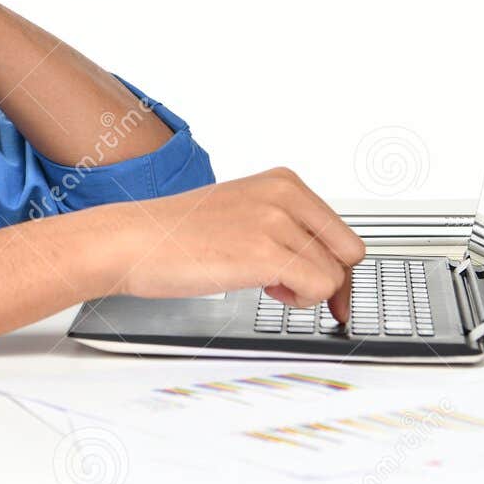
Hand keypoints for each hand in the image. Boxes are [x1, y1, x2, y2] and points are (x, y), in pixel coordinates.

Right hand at [112, 167, 365, 323]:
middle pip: (349, 252)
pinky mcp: (265, 253)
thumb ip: (284, 226)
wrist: (134, 241)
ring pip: (334, 275)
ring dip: (305, 293)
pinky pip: (318, 288)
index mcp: (282, 181)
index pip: (342, 230)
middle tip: (297, 291)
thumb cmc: (178, 235)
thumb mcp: (243, 212)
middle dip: (329, 280)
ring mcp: (276, 222)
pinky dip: (298, 301)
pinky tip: (266, 290)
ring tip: (267, 285)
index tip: (323, 286)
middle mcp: (284, 194)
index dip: (334, 264)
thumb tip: (325, 261)